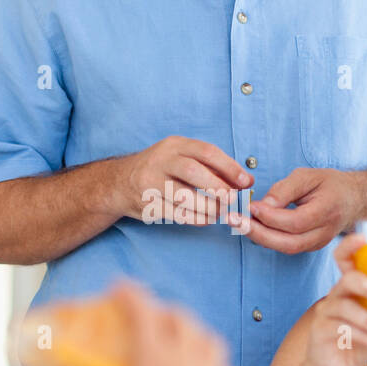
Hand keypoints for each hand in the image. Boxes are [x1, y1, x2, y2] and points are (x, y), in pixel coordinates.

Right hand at [90, 280, 245, 365]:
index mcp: (153, 356)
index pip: (141, 311)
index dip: (129, 294)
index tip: (119, 288)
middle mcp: (184, 361)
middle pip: (182, 320)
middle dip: (166, 312)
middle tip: (153, 317)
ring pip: (212, 343)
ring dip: (198, 336)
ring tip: (186, 342)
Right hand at [117, 136, 252, 224]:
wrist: (120, 183)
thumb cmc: (161, 169)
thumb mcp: (181, 157)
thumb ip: (210, 166)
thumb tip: (245, 181)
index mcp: (174, 145)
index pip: (206, 152)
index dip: (229, 167)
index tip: (246, 182)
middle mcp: (161, 161)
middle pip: (194, 172)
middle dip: (218, 187)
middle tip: (233, 199)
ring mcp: (151, 183)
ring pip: (184, 196)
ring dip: (208, 207)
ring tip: (220, 212)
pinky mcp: (147, 204)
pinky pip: (176, 214)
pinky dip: (196, 218)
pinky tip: (206, 219)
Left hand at [243, 168, 357, 251]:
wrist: (352, 198)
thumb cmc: (330, 184)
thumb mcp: (308, 176)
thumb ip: (285, 190)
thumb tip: (263, 205)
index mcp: (327, 211)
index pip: (296, 222)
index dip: (271, 217)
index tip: (251, 206)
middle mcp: (325, 232)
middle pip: (289, 243)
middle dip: (258, 233)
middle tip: (235, 220)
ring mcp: (318, 243)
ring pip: (286, 248)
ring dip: (260, 238)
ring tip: (238, 223)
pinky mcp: (310, 246)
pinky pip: (287, 247)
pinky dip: (268, 239)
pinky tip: (252, 227)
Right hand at [302, 233, 366, 365]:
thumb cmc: (362, 341)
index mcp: (350, 286)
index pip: (345, 257)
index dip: (351, 244)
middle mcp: (335, 294)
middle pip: (349, 279)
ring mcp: (325, 312)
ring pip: (346, 307)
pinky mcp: (320, 331)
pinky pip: (343, 329)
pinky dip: (366, 337)